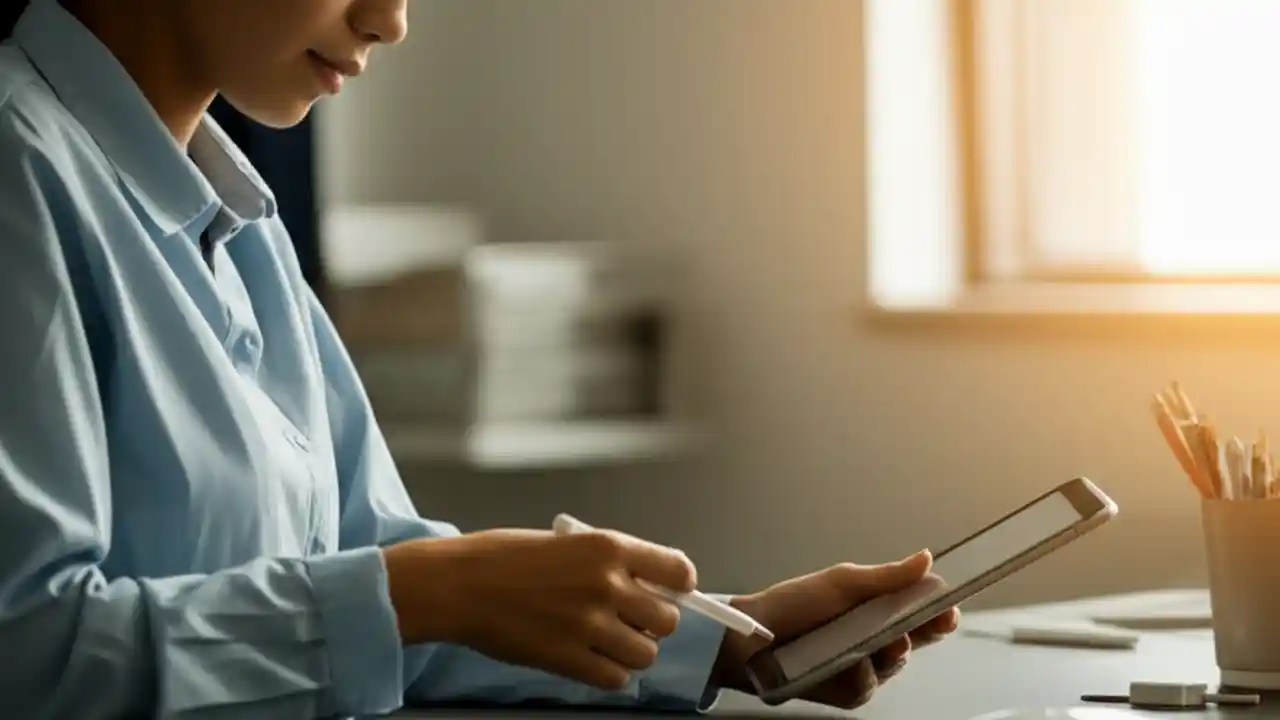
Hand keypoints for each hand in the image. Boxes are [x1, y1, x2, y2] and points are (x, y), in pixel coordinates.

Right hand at [383, 528, 694, 689]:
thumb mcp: (564, 541)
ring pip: (646, 654)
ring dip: (632, 651)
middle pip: (668, 620)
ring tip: (609, 643)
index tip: (670, 591)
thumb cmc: (502, 556)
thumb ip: (604, 560)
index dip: (679, 585)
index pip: (678, 571)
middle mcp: (608, 585)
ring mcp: (590, 625)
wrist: (459, 584)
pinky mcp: (569, 659)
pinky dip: (609, 673)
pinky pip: (615, 678)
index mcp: (609, 547)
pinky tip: (590, 660)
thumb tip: (639, 580)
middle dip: (653, 622)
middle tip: (630, 620)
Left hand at [711, 550, 959, 709]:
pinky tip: (846, 664)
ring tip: (875, 644)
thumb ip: (886, 577)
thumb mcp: (841, 583)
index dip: (937, 613)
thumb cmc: (793, 604)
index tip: (948, 611)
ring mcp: (860, 666)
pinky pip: (867, 688)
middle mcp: (871, 638)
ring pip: (893, 667)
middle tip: (917, 628)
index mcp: (873, 608)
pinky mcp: (845, 691)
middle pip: (914, 641)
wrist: (751, 638)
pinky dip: (859, 675)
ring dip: (887, 655)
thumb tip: (927, 558)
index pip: (917, 612)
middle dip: (919, 634)